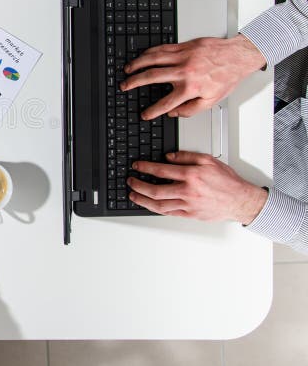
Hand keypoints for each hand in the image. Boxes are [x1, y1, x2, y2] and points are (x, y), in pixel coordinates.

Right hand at [120, 34, 265, 119]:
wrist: (238, 56)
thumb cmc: (226, 77)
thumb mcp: (212, 100)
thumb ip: (192, 110)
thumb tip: (175, 113)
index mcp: (191, 88)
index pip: (166, 103)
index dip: (152, 111)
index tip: (144, 114)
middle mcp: (185, 72)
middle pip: (151, 77)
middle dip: (134, 82)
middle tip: (125, 86)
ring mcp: (183, 57)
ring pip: (153, 59)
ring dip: (137, 65)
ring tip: (128, 70)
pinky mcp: (184, 46)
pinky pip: (162, 48)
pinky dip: (149, 53)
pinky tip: (142, 57)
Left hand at [127, 151, 267, 224]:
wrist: (240, 201)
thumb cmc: (227, 181)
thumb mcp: (208, 161)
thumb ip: (187, 157)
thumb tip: (168, 157)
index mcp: (192, 176)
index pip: (161, 170)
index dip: (145, 168)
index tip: (137, 166)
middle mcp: (188, 191)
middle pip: (156, 190)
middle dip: (139, 186)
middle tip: (130, 182)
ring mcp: (188, 205)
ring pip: (160, 205)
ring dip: (143, 200)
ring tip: (133, 195)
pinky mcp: (190, 214)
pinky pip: (169, 212)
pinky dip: (156, 209)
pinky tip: (149, 204)